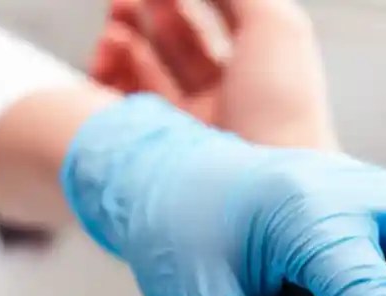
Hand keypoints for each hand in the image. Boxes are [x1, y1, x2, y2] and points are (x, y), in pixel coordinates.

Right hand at [91, 0, 331, 147]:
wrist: (264, 187)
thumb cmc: (280, 106)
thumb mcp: (274, 25)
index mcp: (257, 66)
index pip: (218, 15)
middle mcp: (224, 98)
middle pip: (179, 40)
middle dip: (150, 8)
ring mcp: (189, 126)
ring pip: (147, 70)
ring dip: (125, 37)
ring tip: (113, 22)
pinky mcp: (157, 150)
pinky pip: (124, 105)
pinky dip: (109, 73)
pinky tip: (106, 52)